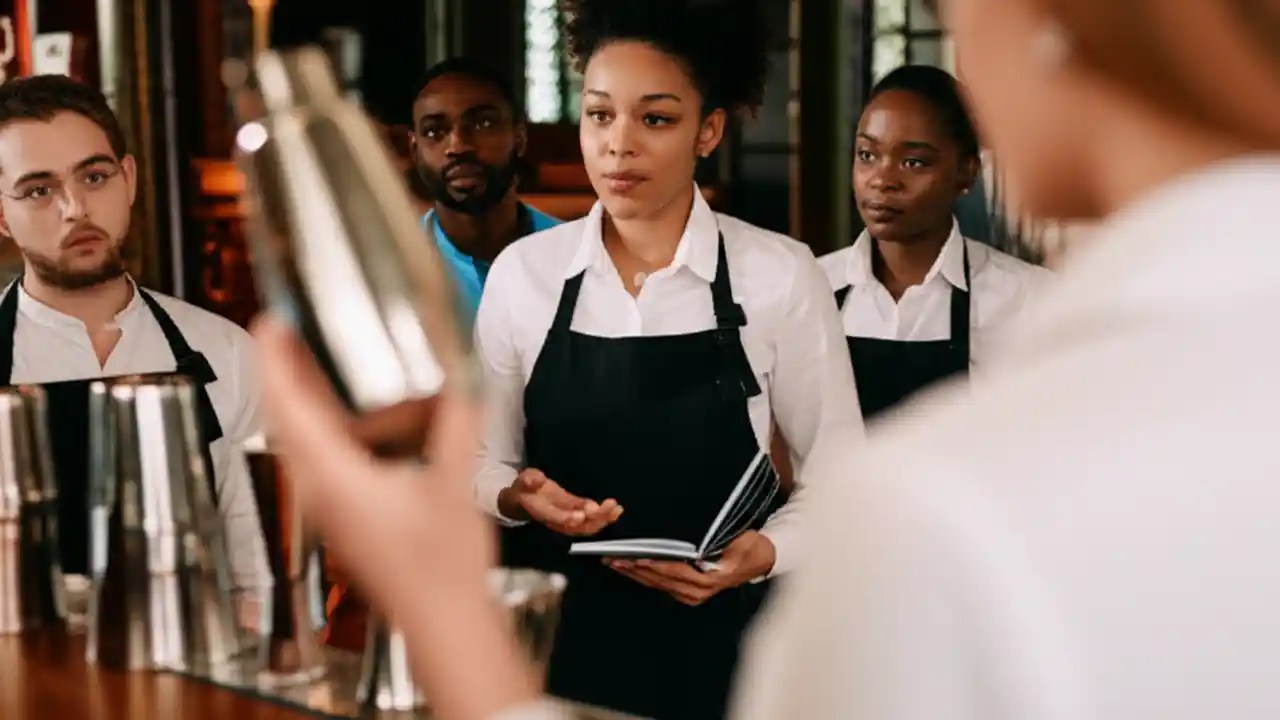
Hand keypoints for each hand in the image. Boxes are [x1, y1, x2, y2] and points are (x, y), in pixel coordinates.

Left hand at [252, 316, 537, 717]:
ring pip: (300, 445)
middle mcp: (324, 495)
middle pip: (286, 424)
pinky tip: (344, 424)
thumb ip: (459, 425)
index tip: (267, 325)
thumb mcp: (454, 485)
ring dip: (299, 403)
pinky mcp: (348, 521)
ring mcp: (333, 512)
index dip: (275, 363)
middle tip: (282, 336)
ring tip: (306, 368)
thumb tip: (466, 380)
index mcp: (338, 480)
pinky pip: (319, 464)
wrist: (444, 620)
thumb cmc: (442, 567)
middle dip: (282, 375)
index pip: (291, 410)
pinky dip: (320, 431)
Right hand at [498, 469, 623, 535]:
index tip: (580, 515)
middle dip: (593, 519)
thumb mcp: (523, 480)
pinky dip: (604, 515)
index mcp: (542, 512)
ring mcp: (569, 517)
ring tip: (616, 509)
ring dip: (602, 519)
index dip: (567, 518)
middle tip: (605, 508)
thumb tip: (535, 480)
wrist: (525, 499)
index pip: (554, 518)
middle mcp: (558, 519)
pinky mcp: (577, 511)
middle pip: (576, 526)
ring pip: (587, 525)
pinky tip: (617, 509)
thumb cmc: (524, 489)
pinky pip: (591, 517)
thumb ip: (528, 481)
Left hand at [605, 531, 776, 605]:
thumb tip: (699, 548)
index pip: (676, 571)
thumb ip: (723, 547)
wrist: (760, 560)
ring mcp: (691, 594)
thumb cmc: (750, 548)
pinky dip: (644, 576)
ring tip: (614, 563)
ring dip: (635, 573)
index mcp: (709, 580)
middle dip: (636, 569)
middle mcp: (697, 591)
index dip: (655, 565)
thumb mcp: (742, 544)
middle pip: (660, 579)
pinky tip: (629, 568)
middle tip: (613, 559)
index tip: (636, 558)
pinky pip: (661, 584)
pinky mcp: (686, 591)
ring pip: (657, 584)